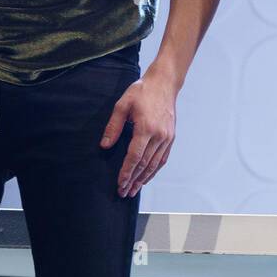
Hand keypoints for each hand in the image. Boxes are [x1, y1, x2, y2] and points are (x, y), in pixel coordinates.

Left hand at [100, 65, 178, 197]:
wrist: (164, 83)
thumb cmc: (142, 91)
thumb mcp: (123, 104)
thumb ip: (113, 126)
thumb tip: (105, 145)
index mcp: (145, 128)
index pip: (134, 157)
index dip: (126, 172)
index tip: (120, 184)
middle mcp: (158, 136)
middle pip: (145, 164)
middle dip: (133, 180)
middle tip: (124, 192)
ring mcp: (167, 137)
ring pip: (155, 164)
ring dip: (144, 179)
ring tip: (134, 189)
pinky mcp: (171, 137)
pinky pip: (163, 158)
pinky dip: (155, 170)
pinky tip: (147, 177)